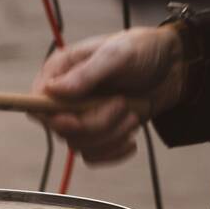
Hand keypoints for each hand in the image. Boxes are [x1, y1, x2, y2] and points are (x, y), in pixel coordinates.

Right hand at [30, 26, 184, 163]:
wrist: (172, 68)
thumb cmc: (143, 50)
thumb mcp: (117, 54)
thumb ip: (85, 74)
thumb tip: (53, 90)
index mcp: (60, 71)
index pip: (37, 105)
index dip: (55, 118)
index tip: (77, 119)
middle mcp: (65, 97)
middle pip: (62, 131)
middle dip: (97, 124)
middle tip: (122, 104)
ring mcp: (81, 117)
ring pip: (79, 147)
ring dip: (111, 136)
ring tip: (132, 115)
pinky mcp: (97, 134)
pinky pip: (93, 157)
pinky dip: (114, 152)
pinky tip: (131, 137)